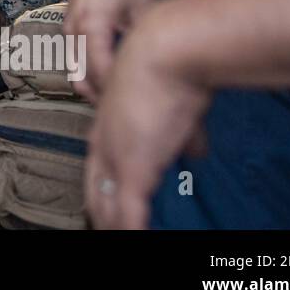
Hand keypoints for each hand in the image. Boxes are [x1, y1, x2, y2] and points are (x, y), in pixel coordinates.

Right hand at [64, 0, 157, 101]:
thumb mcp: (144, 9)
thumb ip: (142, 43)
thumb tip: (157, 74)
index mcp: (91, 24)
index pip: (101, 73)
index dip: (121, 94)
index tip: (145, 106)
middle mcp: (73, 29)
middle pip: (83, 79)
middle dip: (107, 98)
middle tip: (137, 111)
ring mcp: (68, 28)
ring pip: (77, 72)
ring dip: (98, 87)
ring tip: (127, 99)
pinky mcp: (70, 26)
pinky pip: (77, 59)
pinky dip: (93, 73)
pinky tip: (117, 79)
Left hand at [85, 8, 211, 228]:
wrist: (166, 48)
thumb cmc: (170, 63)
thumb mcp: (172, 102)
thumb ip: (180, 132)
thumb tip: (194, 151)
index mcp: (108, 124)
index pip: (98, 168)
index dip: (101, 190)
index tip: (106, 210)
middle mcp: (104, 142)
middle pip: (95, 193)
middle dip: (103, 215)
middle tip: (108, 231)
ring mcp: (116, 155)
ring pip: (106, 206)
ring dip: (115, 226)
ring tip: (119, 239)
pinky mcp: (134, 165)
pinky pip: (129, 213)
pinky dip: (130, 231)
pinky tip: (133, 241)